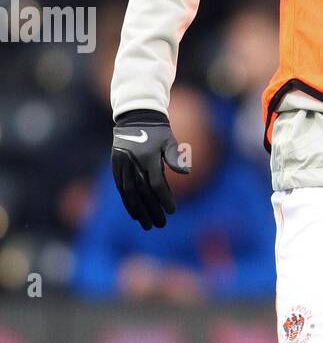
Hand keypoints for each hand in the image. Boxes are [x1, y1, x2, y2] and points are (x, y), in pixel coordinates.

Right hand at [112, 110, 190, 229]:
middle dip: (151, 210)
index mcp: (148, 157)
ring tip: (146, 225)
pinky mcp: (116, 166)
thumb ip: (174, 157)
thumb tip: (186, 172)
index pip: (157, 184)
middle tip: (160, 224)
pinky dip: (127, 202)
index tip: (172, 211)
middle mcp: (133, 163)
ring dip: (138, 210)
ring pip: (129, 193)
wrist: (135, 117)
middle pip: (142, 193)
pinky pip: (121, 188)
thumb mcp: (169, 140)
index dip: (164, 199)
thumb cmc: (158, 131)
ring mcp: (122, 165)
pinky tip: (134, 214)